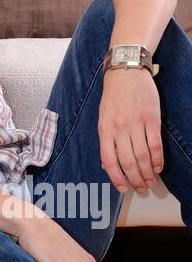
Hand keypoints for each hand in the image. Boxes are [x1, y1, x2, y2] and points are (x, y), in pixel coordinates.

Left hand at [98, 67, 162, 196]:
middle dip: (135, 180)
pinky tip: (158, 167)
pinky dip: (158, 159)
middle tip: (141, 189)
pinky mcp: (152, 119)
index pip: (109, 160)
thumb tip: (107, 165)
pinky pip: (155, 144)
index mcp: (105, 129)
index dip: (116, 178)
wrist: (126, 71)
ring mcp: (136, 123)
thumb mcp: (103, 118)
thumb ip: (106, 140)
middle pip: (128, 162)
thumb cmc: (113, 96)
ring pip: (143, 156)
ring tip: (151, 182)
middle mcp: (120, 128)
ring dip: (148, 173)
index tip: (123, 189)